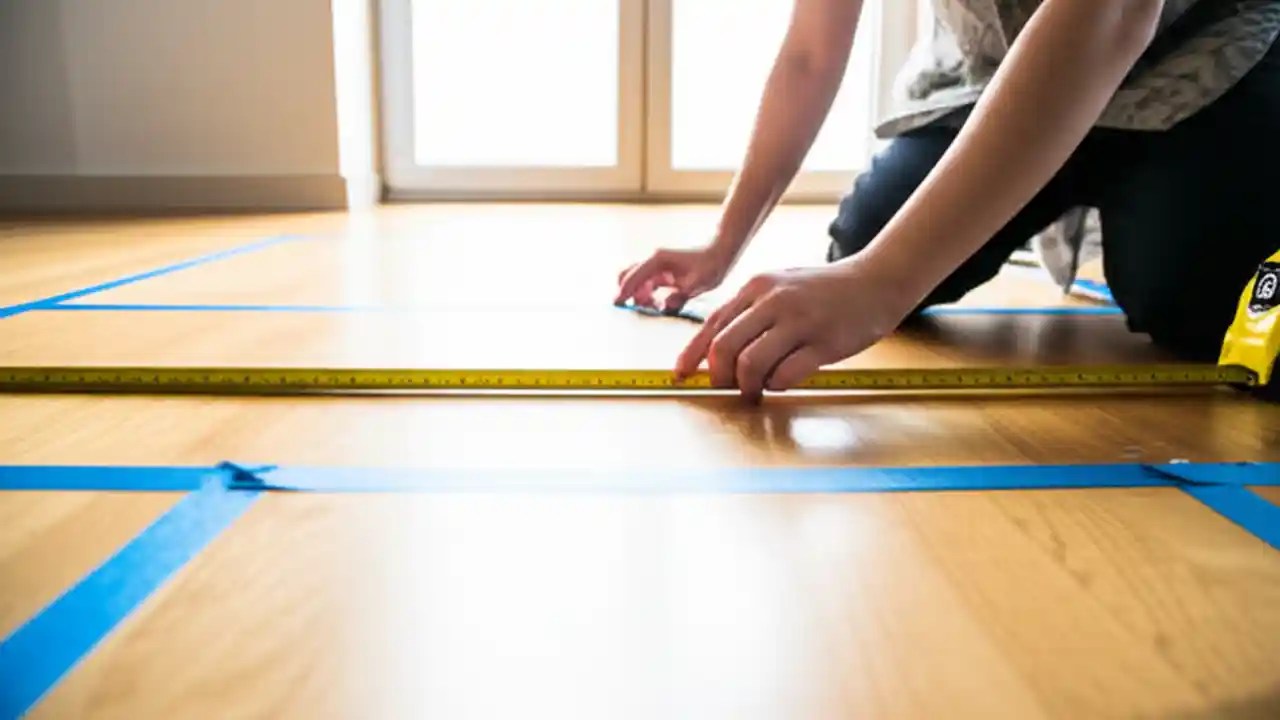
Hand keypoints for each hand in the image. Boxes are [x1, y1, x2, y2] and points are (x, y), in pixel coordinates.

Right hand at [615, 245, 733, 311]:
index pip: (634, 277)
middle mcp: (654, 260)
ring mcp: (657, 265)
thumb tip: (665, 305)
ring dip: (638, 294)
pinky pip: (646, 282)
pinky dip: (646, 293)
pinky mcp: (662, 270)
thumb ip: (682, 294)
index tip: (617, 304)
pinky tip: (658, 303)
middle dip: (627, 292)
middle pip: (627, 274)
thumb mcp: (700, 282)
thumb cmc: (711, 265)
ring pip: (636, 279)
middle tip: (637, 308)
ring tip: (653, 307)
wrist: (720, 251)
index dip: (624, 291)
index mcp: (658, 261)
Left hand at [673, 257, 915, 398]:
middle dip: (719, 377)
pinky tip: (784, 381)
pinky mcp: (823, 342)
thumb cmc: (823, 291)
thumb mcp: (779, 288)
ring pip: (751, 364)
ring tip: (757, 390)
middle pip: (724, 348)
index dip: (692, 355)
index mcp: (756, 287)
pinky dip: (777, 385)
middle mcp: (772, 301)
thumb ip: (748, 313)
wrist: (876, 280)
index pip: (711, 325)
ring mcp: (799, 320)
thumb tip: (715, 352)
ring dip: (748, 386)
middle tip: (729, 388)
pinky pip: (786, 374)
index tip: (681, 375)